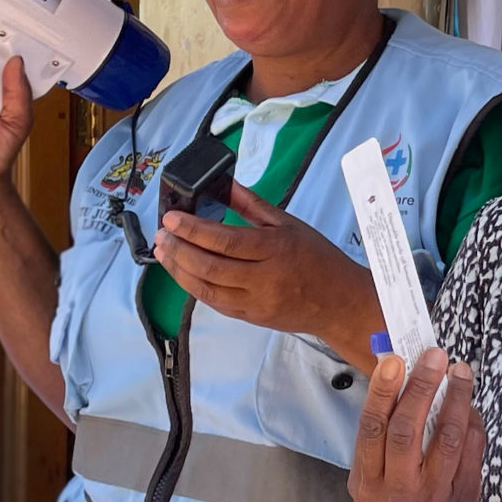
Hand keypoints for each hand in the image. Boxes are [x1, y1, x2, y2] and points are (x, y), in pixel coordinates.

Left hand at [155, 182, 381, 347]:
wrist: (340, 303)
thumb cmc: (318, 259)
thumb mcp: (290, 224)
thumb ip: (254, 205)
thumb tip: (225, 184)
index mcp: (276, 249)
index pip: (226, 240)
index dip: (194, 229)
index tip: (171, 218)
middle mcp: (264, 278)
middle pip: (210, 266)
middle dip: (179, 249)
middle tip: (162, 234)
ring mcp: (256, 302)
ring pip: (206, 288)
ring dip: (179, 270)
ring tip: (163, 252)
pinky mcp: (250, 318)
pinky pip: (215, 303)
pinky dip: (194, 287)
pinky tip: (183, 272)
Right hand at [349, 349, 482, 501]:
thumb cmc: (390, 499)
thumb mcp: (369, 474)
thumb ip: (379, 432)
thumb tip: (395, 372)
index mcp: (369, 480)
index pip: (373, 430)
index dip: (383, 393)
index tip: (395, 360)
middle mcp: (400, 488)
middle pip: (409, 431)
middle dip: (422, 388)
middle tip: (434, 355)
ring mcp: (435, 493)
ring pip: (448, 437)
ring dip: (456, 398)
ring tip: (460, 370)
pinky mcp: (465, 493)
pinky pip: (472, 447)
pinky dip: (471, 420)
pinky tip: (468, 403)